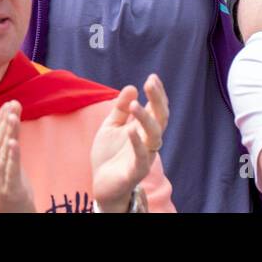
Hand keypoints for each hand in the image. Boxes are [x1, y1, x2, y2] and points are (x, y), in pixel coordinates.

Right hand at [0, 101, 35, 212]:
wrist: (10, 214)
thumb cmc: (6, 186)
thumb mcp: (2, 164)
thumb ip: (0, 144)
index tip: (6, 105)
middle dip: (5, 122)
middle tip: (12, 105)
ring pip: (4, 152)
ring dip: (9, 132)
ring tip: (12, 116)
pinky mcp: (11, 188)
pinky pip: (11, 169)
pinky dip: (12, 154)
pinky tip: (14, 141)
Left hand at [90, 73, 167, 212]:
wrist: (101, 184)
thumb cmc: (109, 154)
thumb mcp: (111, 126)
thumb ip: (119, 108)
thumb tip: (131, 88)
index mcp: (143, 128)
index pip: (157, 108)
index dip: (157, 93)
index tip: (153, 77)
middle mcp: (148, 140)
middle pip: (161, 118)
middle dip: (157, 100)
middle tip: (150, 83)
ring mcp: (144, 155)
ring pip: (154, 135)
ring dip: (146, 119)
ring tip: (134, 105)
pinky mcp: (136, 171)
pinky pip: (142, 157)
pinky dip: (138, 143)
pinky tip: (131, 130)